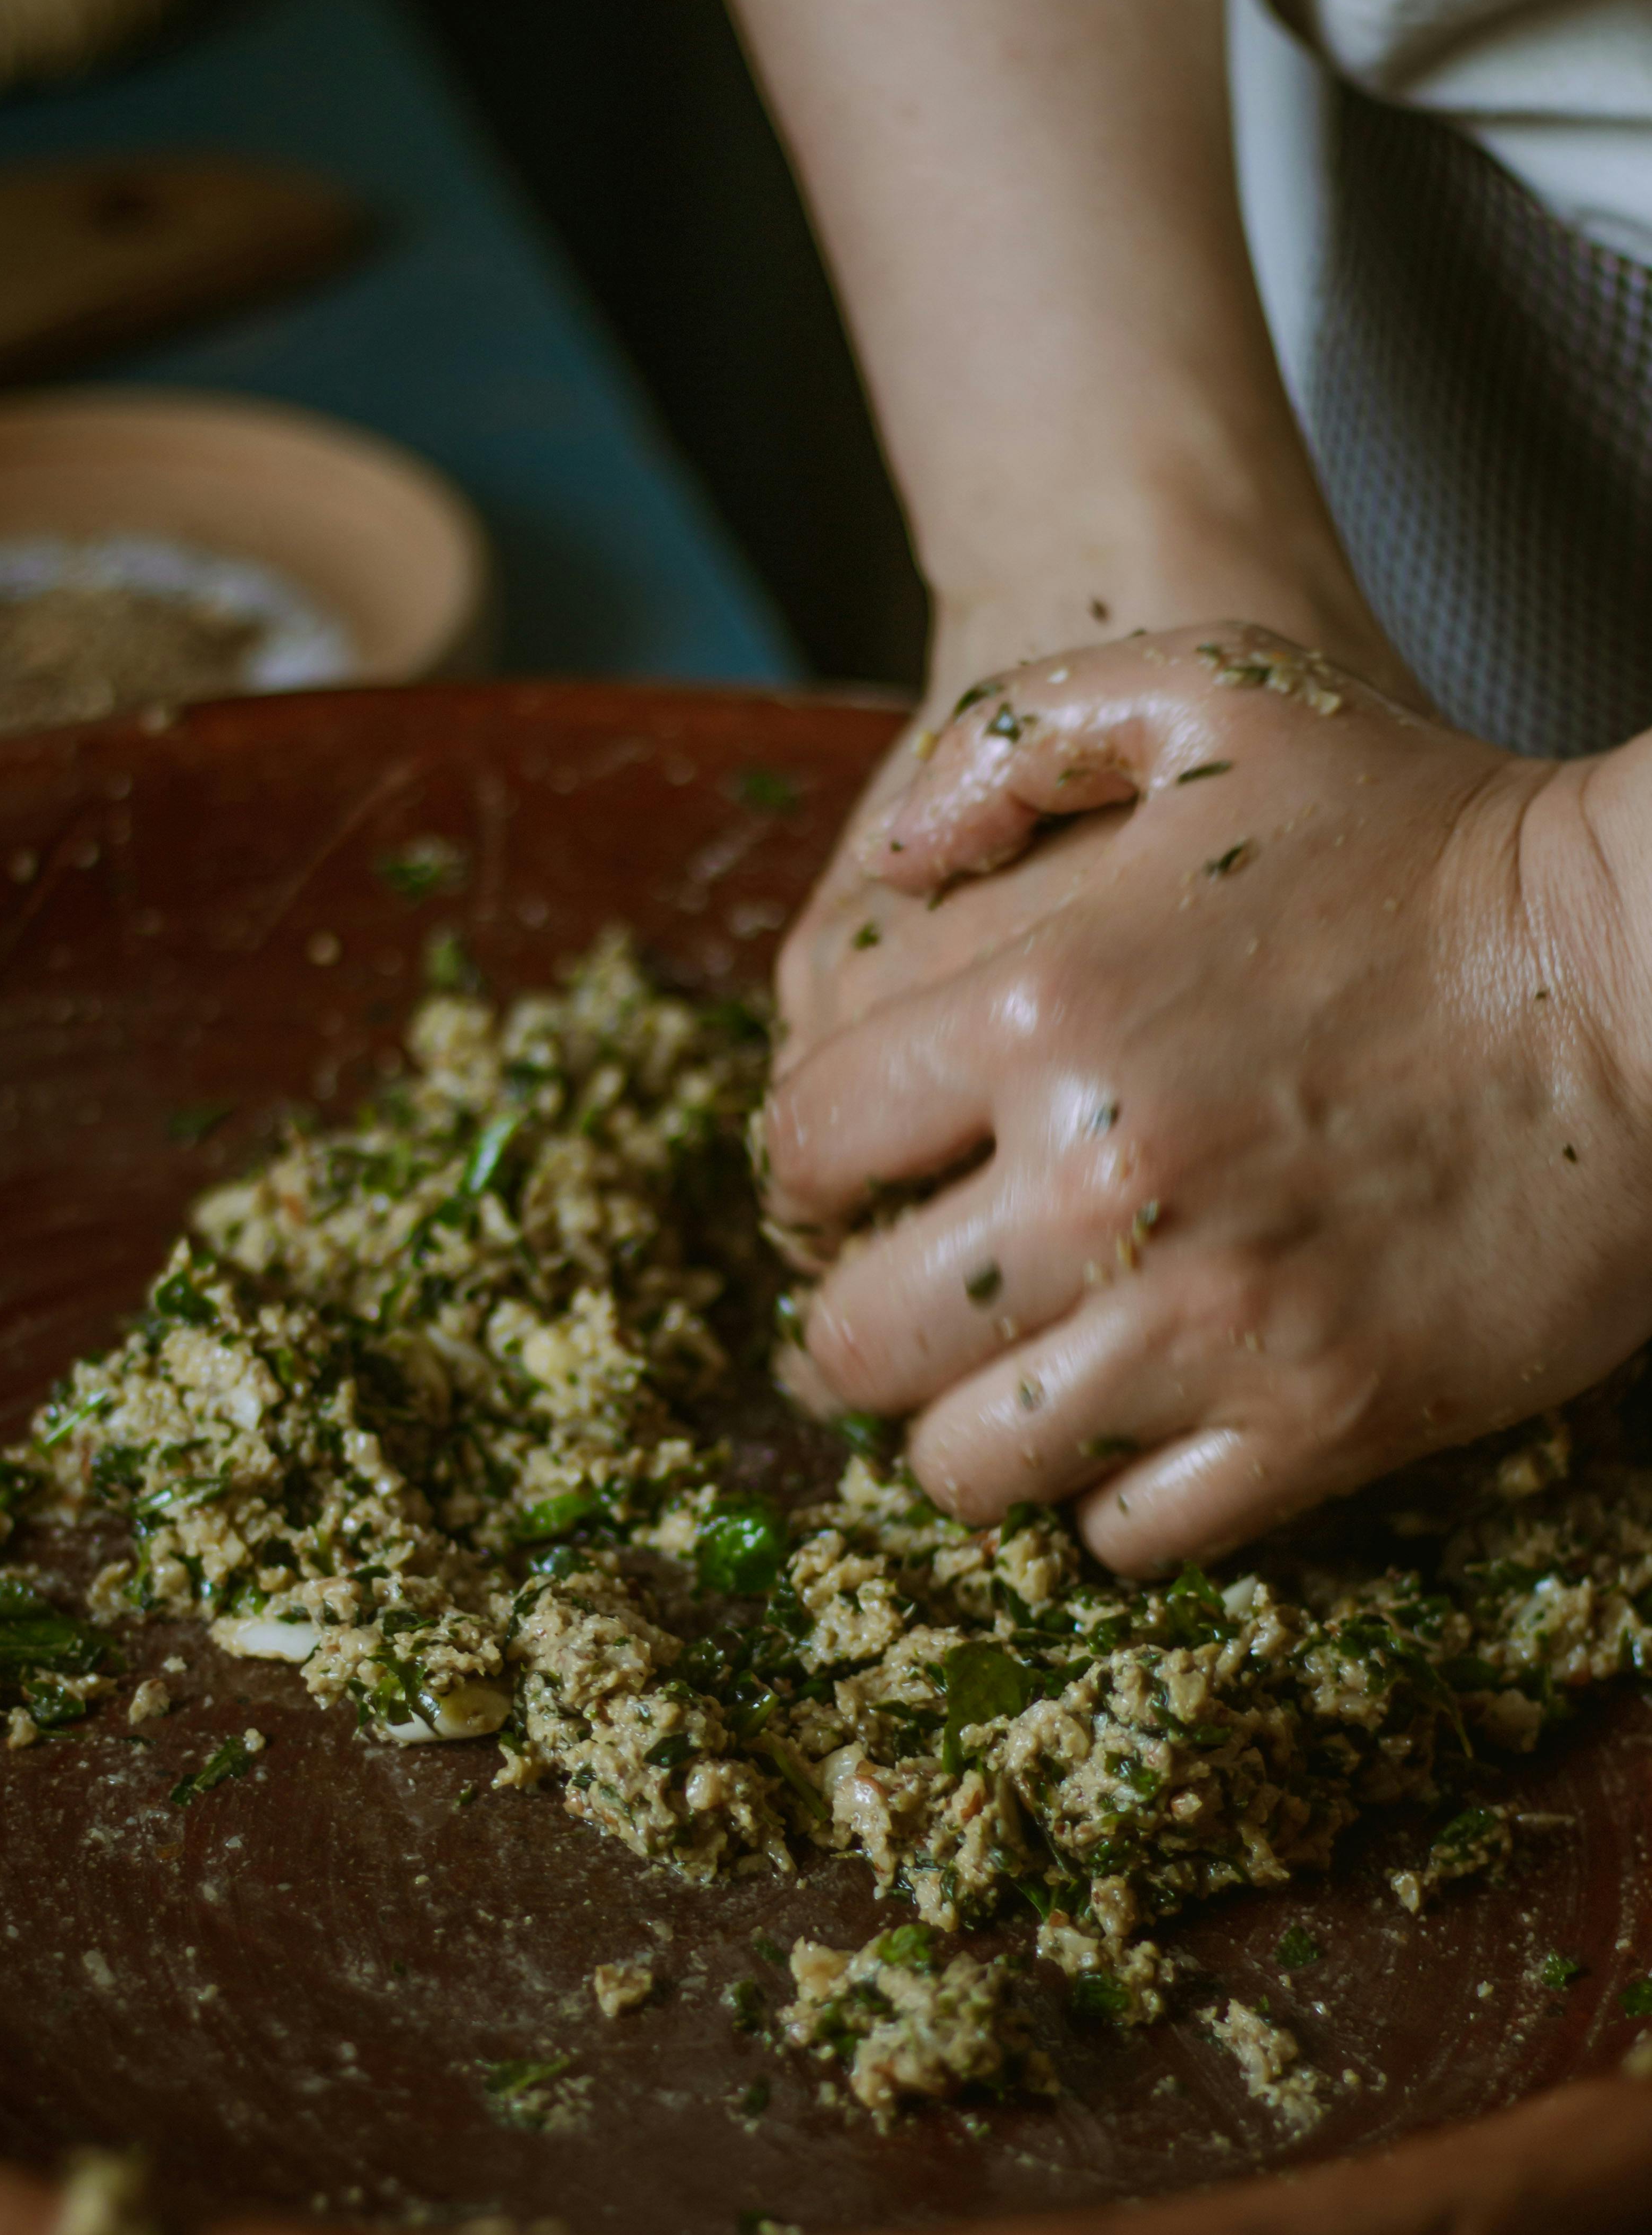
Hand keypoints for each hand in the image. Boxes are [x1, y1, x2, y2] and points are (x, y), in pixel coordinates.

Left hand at [763, 624, 1651, 1572]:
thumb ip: (1010, 742)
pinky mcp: (1321, 1422)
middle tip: (910, 1301)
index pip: (804, 1146)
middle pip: (852, 1341)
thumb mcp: (1212, 699)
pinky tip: (1140, 1425)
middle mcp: (1101, 1182)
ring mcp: (1212, 1322)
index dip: (806, 1172)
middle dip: (852, 1329)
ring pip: (970, 1465)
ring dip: (966, 1428)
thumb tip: (887, 861)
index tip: (851, 1185)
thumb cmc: (1429, 832)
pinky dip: (1108, 1501)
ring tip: (1014, 1377)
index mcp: (1040, 1011)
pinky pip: (1128, 1535)